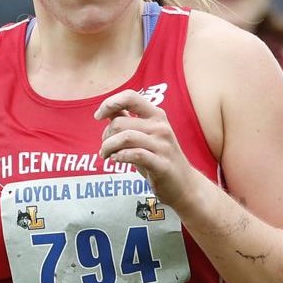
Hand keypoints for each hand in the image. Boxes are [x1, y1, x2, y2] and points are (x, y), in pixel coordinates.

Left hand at [96, 91, 196, 209]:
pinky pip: (135, 155)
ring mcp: (163, 145)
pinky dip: (120, 157)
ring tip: (106, 155)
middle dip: (105, 135)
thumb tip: (107, 109)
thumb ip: (127, 120)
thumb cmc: (158, 158)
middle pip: (120, 122)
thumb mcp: (144, 136)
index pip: (130, 97)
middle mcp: (161, 127)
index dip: (109, 103)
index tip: (98, 116)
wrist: (185, 185)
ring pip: (125, 137)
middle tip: (105, 148)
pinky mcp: (161, 164)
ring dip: (108, 147)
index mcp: (156, 115)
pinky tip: (116, 160)